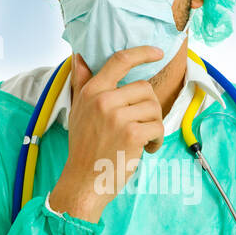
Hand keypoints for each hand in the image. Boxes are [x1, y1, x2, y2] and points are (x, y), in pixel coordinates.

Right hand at [48, 48, 166, 221]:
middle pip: (144, 88)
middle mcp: (103, 100)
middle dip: (149, 107)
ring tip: (143, 139)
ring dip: (154, 125)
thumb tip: (80, 57)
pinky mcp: (132, 134)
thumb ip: (82, 83)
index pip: (119, 61)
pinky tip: (147, 149)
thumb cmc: (83, 147)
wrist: (83, 181)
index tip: (157, 52)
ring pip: (154, 108)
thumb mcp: (77, 111)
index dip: (142, 53)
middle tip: (142, 124)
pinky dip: (157, 140)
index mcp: (91, 91)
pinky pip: (158, 127)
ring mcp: (118, 117)